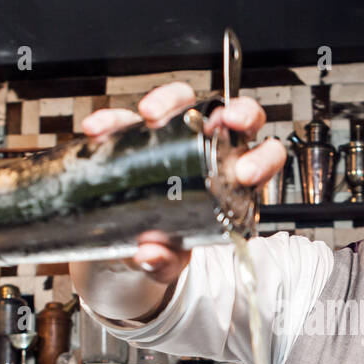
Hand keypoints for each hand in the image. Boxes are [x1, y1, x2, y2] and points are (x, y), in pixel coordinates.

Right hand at [79, 81, 286, 283]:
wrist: (127, 248)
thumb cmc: (164, 248)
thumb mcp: (169, 262)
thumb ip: (165, 263)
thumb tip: (151, 255)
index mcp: (231, 181)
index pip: (263, 158)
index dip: (263, 159)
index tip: (246, 171)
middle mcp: (208, 151)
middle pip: (235, 118)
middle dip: (235, 112)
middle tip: (221, 123)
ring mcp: (173, 138)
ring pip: (184, 102)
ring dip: (170, 100)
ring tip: (151, 114)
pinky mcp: (136, 134)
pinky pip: (126, 117)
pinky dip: (113, 119)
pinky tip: (100, 130)